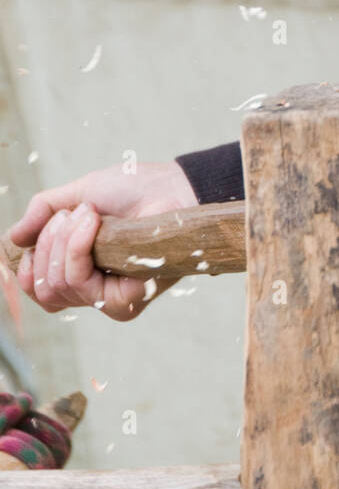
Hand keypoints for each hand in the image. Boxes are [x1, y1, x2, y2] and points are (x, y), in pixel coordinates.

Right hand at [7, 161, 196, 321]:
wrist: (173, 187)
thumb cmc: (134, 190)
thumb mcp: (78, 195)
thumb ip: (43, 213)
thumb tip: (12, 239)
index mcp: (83, 271)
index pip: (38, 290)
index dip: (26, 268)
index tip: (30, 240)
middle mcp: (94, 291)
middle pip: (42, 287)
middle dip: (47, 243)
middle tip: (73, 214)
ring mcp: (108, 299)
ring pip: (56, 284)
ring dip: (62, 239)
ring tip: (89, 214)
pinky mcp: (124, 301)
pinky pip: (77, 280)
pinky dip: (77, 246)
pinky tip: (94, 222)